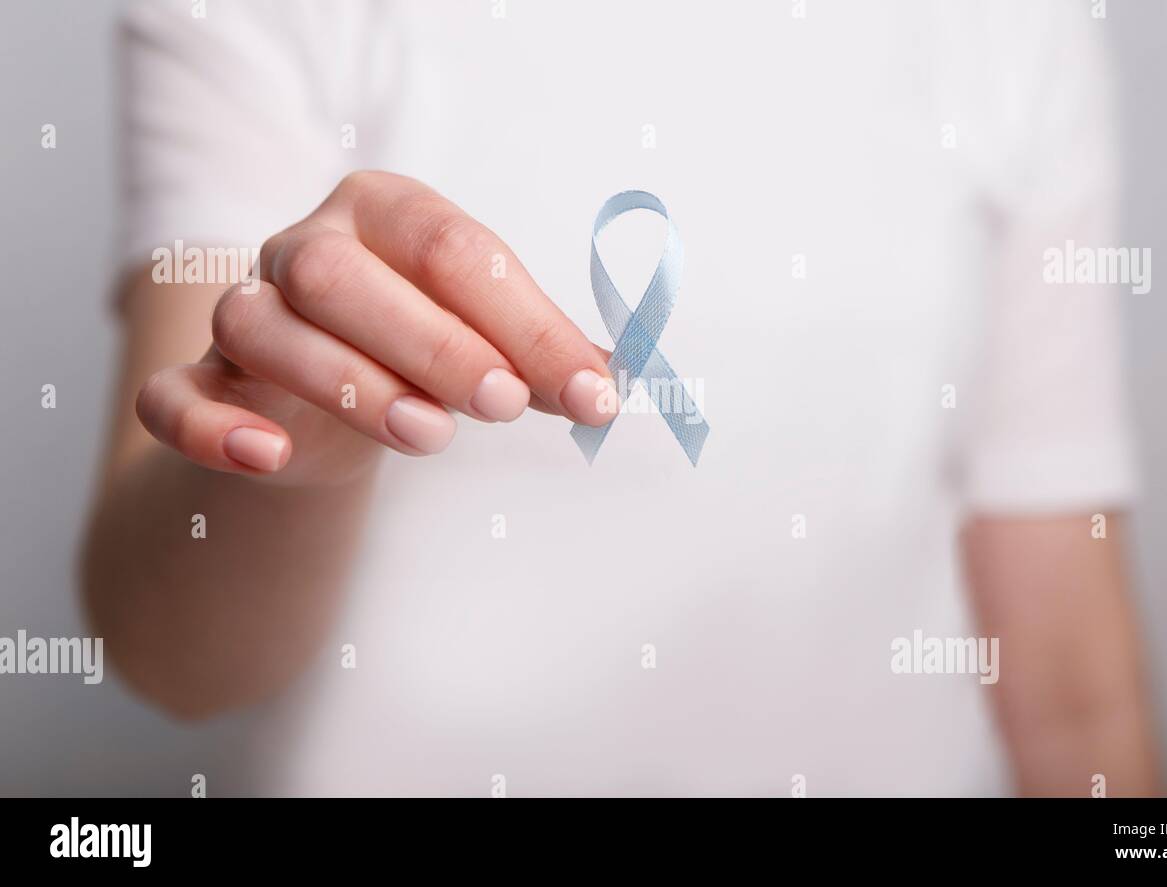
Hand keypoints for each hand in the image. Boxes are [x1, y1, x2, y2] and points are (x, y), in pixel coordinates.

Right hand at [135, 171, 617, 486]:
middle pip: (343, 276)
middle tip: (505, 405)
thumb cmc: (421, 348)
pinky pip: (172, 396)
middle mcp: (304, 249)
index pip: (453, 250)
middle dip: (432, 342)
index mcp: (385, 214)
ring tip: (429, 435)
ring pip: (260, 327)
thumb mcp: (488, 337)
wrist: (328, 397)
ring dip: (348, 383)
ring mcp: (242, 312)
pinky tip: (271, 455)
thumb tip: (617, 382)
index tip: (594, 393)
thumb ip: (544, 354)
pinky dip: (212, 427)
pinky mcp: (200, 382)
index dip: (526, 324)